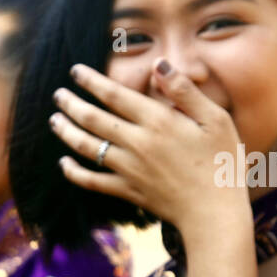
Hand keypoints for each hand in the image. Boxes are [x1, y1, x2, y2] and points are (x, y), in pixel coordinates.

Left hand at [48, 60, 247, 239]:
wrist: (214, 212)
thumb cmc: (222, 162)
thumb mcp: (215, 119)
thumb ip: (185, 91)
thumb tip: (159, 64)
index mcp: (158, 121)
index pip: (114, 95)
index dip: (91, 81)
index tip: (75, 70)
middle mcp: (137, 143)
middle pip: (93, 119)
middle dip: (71, 104)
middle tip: (58, 94)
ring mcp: (128, 169)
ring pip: (86, 147)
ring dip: (66, 132)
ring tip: (54, 120)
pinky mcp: (126, 191)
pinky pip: (91, 181)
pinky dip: (73, 172)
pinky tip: (63, 164)